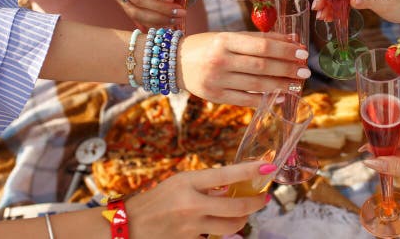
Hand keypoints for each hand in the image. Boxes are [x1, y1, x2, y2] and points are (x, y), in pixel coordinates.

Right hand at [127, 160, 272, 237]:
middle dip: (256, 203)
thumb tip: (235, 186)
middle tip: (263, 198)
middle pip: (237, 207)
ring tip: (242, 213)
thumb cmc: (158, 199)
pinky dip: (221, 231)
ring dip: (242, 220)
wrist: (131, 226)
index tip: (269, 167)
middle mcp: (191, 204)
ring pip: (232, 226)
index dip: (250, 171)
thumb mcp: (180, 183)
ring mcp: (191, 226)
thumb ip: (206, 184)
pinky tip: (217, 224)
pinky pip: (215, 237)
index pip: (226, 174)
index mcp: (188, 182)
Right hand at [179, 32, 310, 106]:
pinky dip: (267, 99)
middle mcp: (220, 61)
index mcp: (224, 41)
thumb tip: (291, 40)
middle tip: (305, 71)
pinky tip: (282, 97)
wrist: (174, 62)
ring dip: (281, 85)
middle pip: (262, 66)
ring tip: (297, 84)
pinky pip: (246, 100)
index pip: (261, 46)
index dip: (285, 50)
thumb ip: (259, 38)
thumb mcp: (229, 36)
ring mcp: (217, 80)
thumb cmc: (207, 46)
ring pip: (257, 84)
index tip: (303, 53)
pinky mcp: (216, 97)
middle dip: (287, 69)